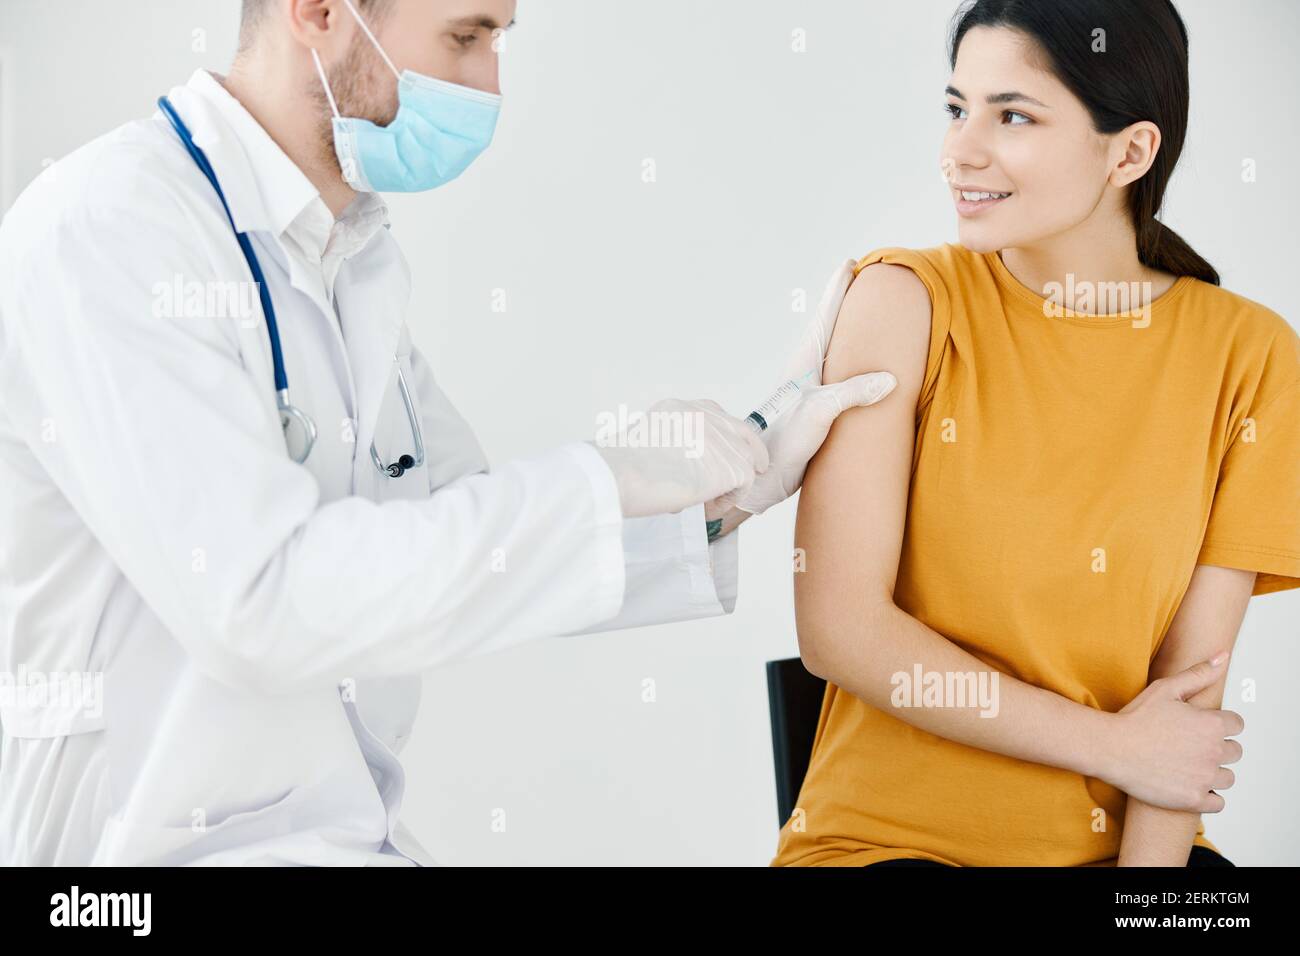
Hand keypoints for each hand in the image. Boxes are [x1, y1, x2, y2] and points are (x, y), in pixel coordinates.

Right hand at [590, 398, 769, 517]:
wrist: (620, 476)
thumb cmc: (620, 468)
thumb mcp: (646, 440)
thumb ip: (672, 444)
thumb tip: (685, 466)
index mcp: (681, 408)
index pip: (716, 415)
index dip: (726, 435)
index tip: (730, 451)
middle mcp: (704, 417)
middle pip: (742, 432)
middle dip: (750, 452)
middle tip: (756, 470)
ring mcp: (720, 439)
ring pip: (745, 462)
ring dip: (728, 486)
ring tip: (702, 503)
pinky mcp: (732, 465)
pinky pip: (743, 486)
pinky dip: (725, 501)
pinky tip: (704, 508)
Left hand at [708, 258, 895, 515]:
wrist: (762, 477)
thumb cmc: (783, 443)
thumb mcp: (820, 413)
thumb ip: (852, 392)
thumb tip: (888, 378)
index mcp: (804, 362)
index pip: (825, 317)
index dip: (838, 290)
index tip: (850, 265)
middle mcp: (806, 370)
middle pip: (829, 326)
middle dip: (845, 302)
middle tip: (862, 277)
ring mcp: (810, 387)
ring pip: (832, 348)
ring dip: (847, 328)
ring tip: (863, 313)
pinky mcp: (815, 406)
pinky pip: (838, 371)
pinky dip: (850, 358)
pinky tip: (857, 365)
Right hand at [1099, 654, 1243, 811]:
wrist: (1109, 748)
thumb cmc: (1135, 718)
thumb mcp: (1166, 689)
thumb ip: (1199, 673)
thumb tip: (1224, 656)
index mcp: (1211, 724)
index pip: (1237, 725)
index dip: (1219, 725)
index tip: (1198, 727)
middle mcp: (1214, 751)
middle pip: (1235, 752)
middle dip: (1217, 748)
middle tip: (1189, 746)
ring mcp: (1205, 777)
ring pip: (1228, 777)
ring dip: (1213, 772)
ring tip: (1187, 765)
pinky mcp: (1194, 799)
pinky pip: (1218, 802)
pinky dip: (1207, 795)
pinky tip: (1187, 784)